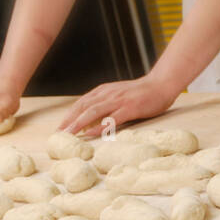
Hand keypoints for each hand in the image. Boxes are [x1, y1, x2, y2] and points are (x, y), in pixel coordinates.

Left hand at [58, 73, 182, 137]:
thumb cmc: (142, 92)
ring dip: (79, 123)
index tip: (60, 127)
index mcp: (105, 91)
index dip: (69, 115)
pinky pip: (112, 118)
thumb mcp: (119, 94)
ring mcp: (119, 101)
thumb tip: (91, 120)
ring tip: (69, 134)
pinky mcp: (130, 108)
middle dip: (69, 120)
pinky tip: (91, 133)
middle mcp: (109, 94)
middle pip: (84, 107)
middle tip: (58, 134)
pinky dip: (100, 126)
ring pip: (94, 112)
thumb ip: (106, 103)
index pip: (82, 103)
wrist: (161, 84)